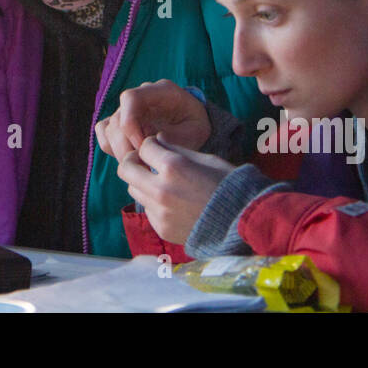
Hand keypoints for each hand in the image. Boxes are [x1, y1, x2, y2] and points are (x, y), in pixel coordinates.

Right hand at [94, 79, 210, 160]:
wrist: (192, 125)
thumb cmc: (195, 126)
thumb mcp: (196, 131)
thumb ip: (175, 136)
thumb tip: (150, 143)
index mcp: (160, 91)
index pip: (130, 98)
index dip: (130, 124)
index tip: (142, 148)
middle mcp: (139, 97)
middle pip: (117, 120)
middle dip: (126, 147)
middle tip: (143, 166)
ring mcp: (127, 109)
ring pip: (109, 130)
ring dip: (121, 152)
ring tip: (142, 164)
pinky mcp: (119, 122)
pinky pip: (104, 134)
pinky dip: (113, 149)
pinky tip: (133, 158)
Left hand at [116, 136, 234, 243]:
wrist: (242, 221)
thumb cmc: (227, 184)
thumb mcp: (205, 158)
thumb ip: (176, 149)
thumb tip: (156, 140)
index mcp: (173, 166)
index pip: (143, 147)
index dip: (150, 144)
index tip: (156, 147)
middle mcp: (160, 189)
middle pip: (125, 168)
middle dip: (133, 160)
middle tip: (144, 161)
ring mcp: (159, 211)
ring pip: (132, 189)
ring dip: (141, 182)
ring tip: (159, 182)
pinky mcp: (161, 227)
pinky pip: (147, 209)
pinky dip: (153, 202)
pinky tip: (171, 202)